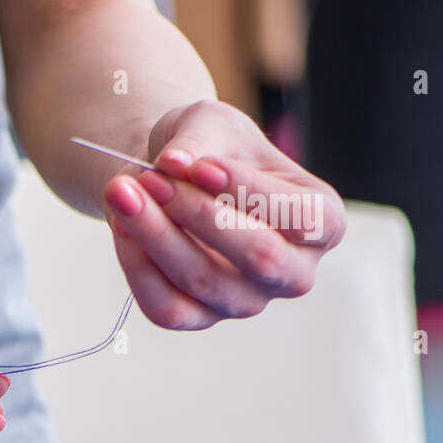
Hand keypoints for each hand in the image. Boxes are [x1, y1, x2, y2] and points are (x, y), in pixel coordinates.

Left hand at [101, 100, 345, 329]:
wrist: (169, 177)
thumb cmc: (209, 150)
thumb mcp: (212, 124)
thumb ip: (199, 140)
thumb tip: (174, 165)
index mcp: (323, 221)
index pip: (301, 216)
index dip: (248, 191)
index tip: (200, 165)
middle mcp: (293, 271)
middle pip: (259, 258)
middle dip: (198, 215)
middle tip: (151, 178)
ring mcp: (246, 301)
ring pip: (204, 283)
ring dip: (155, 236)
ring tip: (122, 192)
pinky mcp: (199, 317)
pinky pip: (167, 307)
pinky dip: (136, 265)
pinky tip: (119, 225)